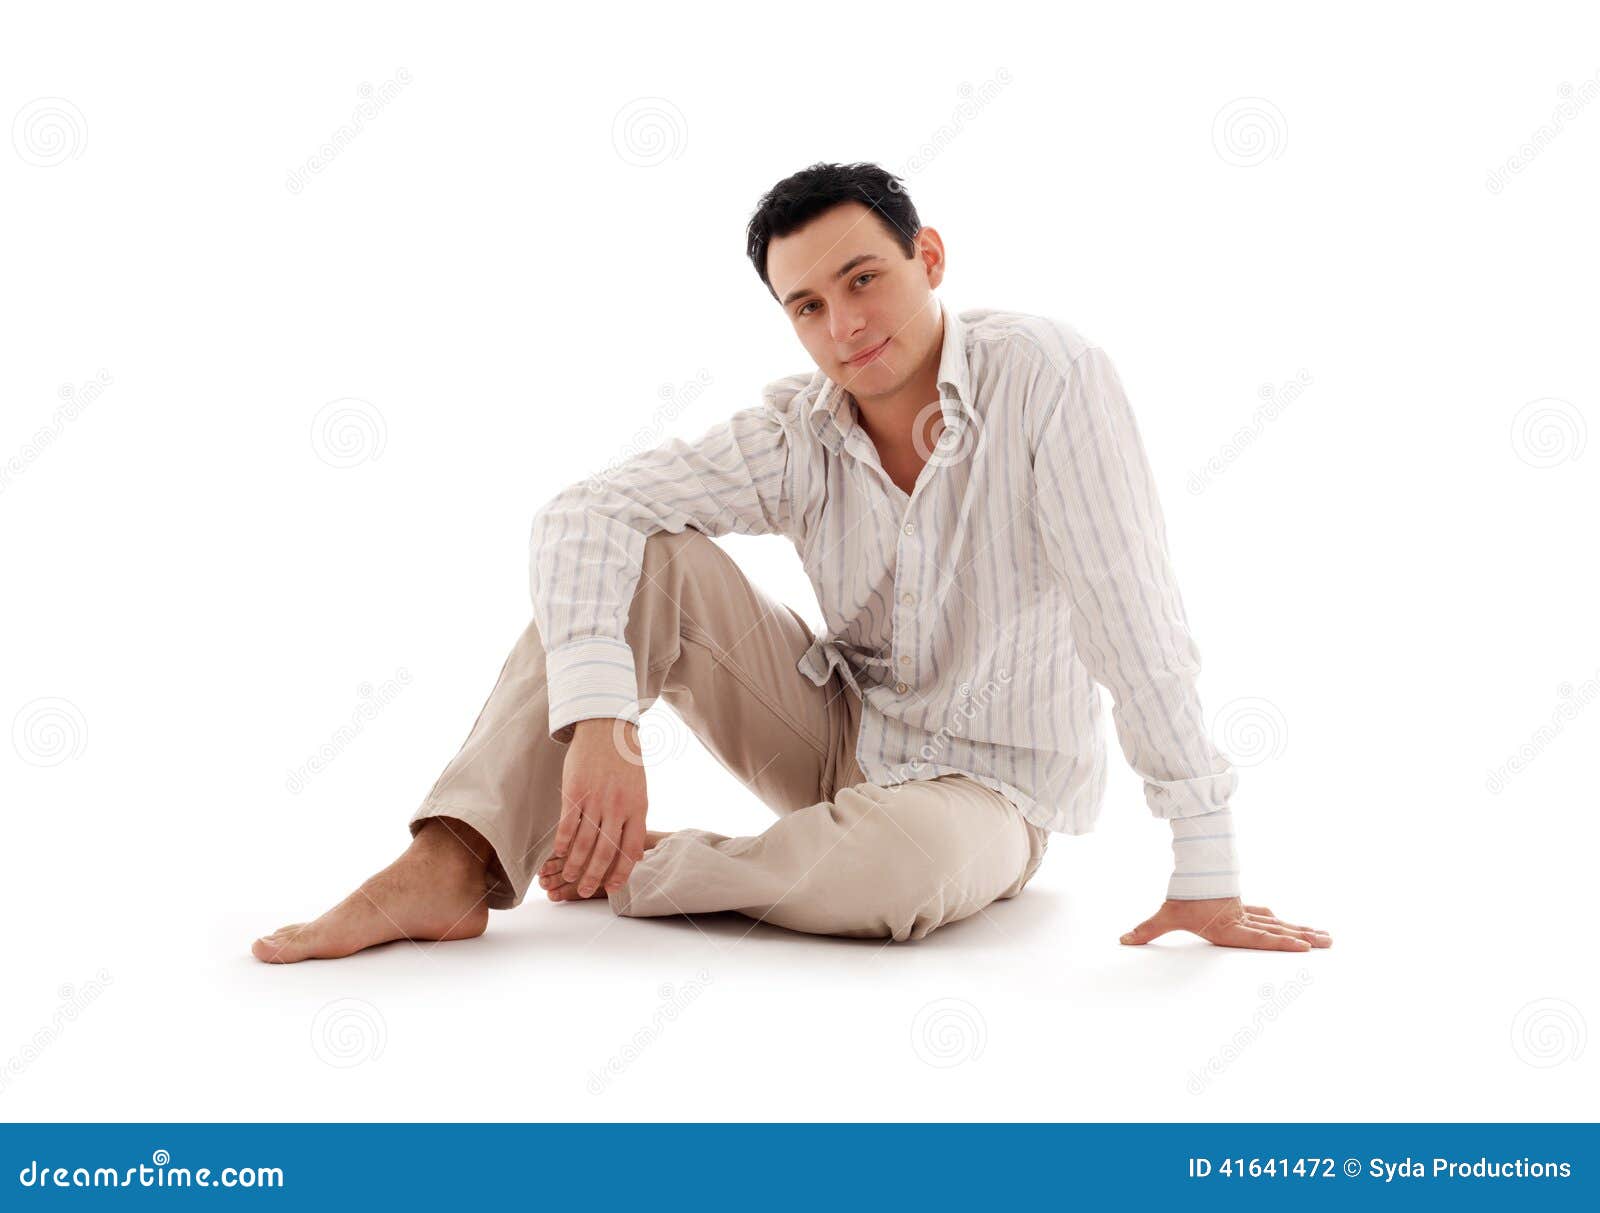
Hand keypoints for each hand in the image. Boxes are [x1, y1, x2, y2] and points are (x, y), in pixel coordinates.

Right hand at [545, 718, 648, 898]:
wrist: (607, 727)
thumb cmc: (625, 762)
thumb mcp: (639, 791)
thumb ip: (636, 820)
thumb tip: (635, 854)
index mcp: (638, 808)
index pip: (631, 849)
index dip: (621, 872)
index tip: (613, 888)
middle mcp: (618, 806)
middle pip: (605, 851)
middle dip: (594, 876)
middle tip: (585, 891)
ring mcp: (595, 799)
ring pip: (583, 842)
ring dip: (574, 864)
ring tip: (569, 877)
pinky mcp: (575, 791)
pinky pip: (566, 824)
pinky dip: (561, 842)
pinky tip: (558, 853)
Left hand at [1120, 898, 1331, 950]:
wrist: (1192, 870)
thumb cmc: (1182, 897)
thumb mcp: (1165, 915)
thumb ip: (1146, 930)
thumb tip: (1122, 940)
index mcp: (1228, 926)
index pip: (1258, 936)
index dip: (1279, 942)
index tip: (1302, 946)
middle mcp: (1242, 921)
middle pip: (1276, 929)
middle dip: (1302, 937)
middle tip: (1327, 943)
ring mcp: (1247, 915)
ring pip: (1279, 923)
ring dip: (1302, 930)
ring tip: (1326, 938)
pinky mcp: (1247, 910)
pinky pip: (1271, 919)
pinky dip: (1287, 925)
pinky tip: (1302, 930)